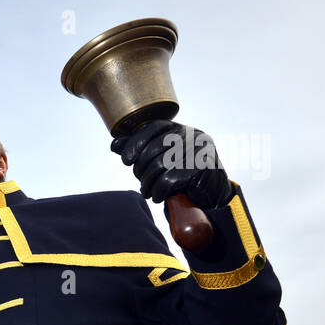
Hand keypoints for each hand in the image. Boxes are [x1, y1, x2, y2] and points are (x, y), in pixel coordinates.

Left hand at [111, 120, 233, 208]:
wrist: (210, 193)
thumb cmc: (182, 173)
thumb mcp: (161, 158)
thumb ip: (140, 149)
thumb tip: (114, 144)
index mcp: (181, 129)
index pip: (154, 127)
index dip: (136, 142)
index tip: (125, 160)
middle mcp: (192, 135)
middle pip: (154, 149)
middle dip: (141, 169)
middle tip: (141, 182)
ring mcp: (199, 150)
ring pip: (159, 165)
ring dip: (148, 183)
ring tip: (147, 192)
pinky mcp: (202, 168)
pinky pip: (169, 179)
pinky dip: (158, 191)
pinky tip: (158, 196)